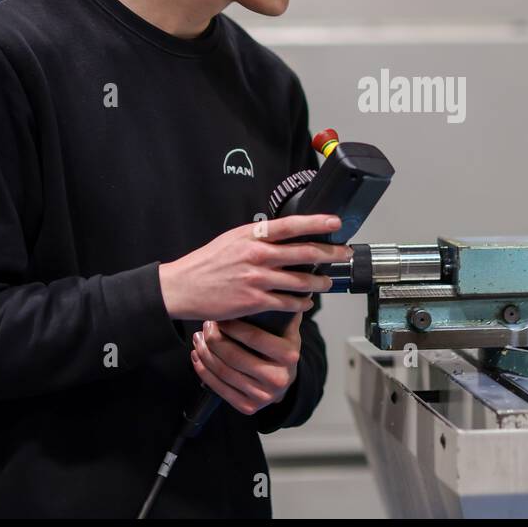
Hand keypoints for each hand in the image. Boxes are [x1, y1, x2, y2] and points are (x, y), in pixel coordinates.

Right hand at [158, 214, 351, 320]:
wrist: (183, 287)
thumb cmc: (208, 262)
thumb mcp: (233, 238)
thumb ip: (258, 237)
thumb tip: (284, 236)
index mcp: (252, 236)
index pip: (291, 225)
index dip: (316, 223)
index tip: (335, 222)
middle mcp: (257, 255)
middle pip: (303, 253)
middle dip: (330, 254)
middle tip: (344, 254)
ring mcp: (257, 279)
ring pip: (300, 281)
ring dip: (319, 283)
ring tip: (328, 282)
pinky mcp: (254, 301)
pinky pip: (287, 303)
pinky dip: (301, 303)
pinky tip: (307, 303)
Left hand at [190, 313, 303, 414]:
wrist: (283, 380)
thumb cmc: (281, 347)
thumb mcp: (288, 329)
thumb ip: (283, 308)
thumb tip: (278, 282)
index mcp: (290, 356)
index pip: (254, 338)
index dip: (232, 326)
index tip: (220, 317)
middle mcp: (278, 379)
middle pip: (235, 357)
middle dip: (214, 339)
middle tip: (205, 326)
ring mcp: (263, 396)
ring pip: (223, 371)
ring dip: (205, 353)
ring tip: (198, 338)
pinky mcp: (248, 407)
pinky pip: (218, 388)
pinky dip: (203, 370)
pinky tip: (198, 356)